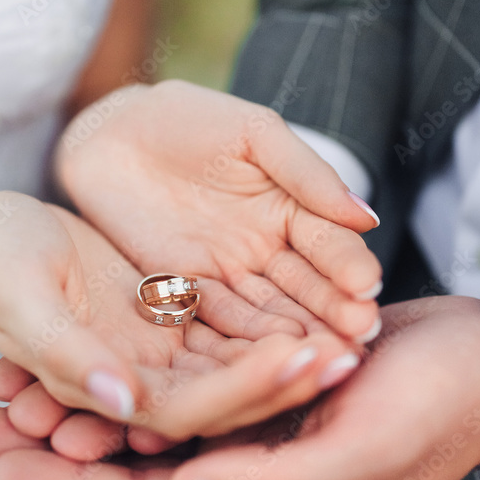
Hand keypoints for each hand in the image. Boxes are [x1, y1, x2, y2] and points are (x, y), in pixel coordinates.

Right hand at [0, 193, 361, 437]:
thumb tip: (121, 403)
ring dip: (295, 348)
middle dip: (290, 375)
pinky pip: (237, 322)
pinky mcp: (178, 319)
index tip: (302, 359)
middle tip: (353, 350)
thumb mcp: (21, 302)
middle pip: (231, 394)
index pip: (191, 408)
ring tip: (356, 327)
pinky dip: (275, 315)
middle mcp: (146, 383)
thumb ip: (66, 355)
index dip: (246, 389)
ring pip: (242, 360)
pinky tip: (322, 297)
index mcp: (109, 392)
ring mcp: (166, 353)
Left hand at [0, 296, 479, 479]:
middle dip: (58, 453)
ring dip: (87, 415)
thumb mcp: (364, 454)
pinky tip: (97, 363)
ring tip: (17, 390)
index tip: (3, 470)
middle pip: (132, 476)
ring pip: (148, 437)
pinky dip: (135, 385)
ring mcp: (255, 440)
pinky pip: (182, 399)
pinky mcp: (262, 398)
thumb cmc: (436, 409)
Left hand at [58, 81, 382, 342]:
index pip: (329, 243)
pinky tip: (265, 360)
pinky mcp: (185, 293)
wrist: (111, 133)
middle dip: (333, 312)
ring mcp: (228, 275)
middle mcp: (267, 250)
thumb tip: (366, 218)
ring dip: (295, 335)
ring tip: (321, 358)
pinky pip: (217, 320)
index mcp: (292, 209)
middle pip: (306, 287)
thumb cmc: (188, 120)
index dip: (349, 265)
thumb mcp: (254, 134)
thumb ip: (306, 173)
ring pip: (267, 312)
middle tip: (359, 337)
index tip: (368, 289)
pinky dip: (242, 341)